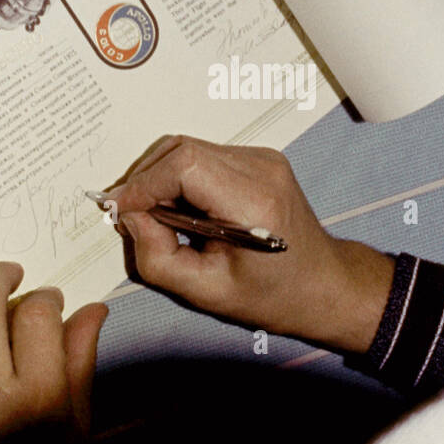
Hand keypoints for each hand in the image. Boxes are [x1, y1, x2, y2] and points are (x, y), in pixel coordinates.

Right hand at [103, 135, 393, 352]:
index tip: (120, 211)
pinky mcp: (258, 158)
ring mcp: (262, 158)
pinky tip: (179, 209)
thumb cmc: (271, 295)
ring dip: (159, 177)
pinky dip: (178, 176)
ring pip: (187, 147)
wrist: (322, 284)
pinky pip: (202, 154)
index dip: (143, 183)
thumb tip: (130, 216)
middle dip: (145, 179)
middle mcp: (262, 169)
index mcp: (254, 203)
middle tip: (130, 216)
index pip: (185, 164)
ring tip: (154, 216)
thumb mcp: (205, 292)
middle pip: (181, 148)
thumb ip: (158, 256)